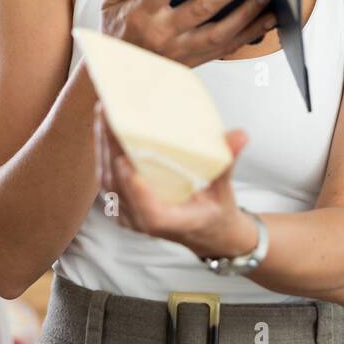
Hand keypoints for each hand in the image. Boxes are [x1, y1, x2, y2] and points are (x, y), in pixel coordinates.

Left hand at [93, 100, 258, 258]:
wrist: (204, 231)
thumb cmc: (215, 210)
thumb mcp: (224, 189)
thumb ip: (227, 162)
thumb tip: (240, 136)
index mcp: (170, 223)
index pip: (149, 212)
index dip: (135, 189)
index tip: (126, 161)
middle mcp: (142, 222)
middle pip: (118, 187)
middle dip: (111, 148)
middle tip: (109, 112)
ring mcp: (127, 215)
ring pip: (107, 180)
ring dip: (103, 145)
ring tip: (104, 112)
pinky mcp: (120, 205)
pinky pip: (106, 178)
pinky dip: (103, 152)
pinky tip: (104, 127)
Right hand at [100, 0, 275, 66]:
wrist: (122, 74)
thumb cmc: (119, 31)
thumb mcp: (111, 2)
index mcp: (141, 14)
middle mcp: (163, 34)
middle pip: (200, 9)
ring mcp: (182, 51)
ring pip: (220, 33)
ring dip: (247, 13)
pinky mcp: (196, 61)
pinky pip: (228, 48)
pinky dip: (251, 33)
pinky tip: (268, 17)